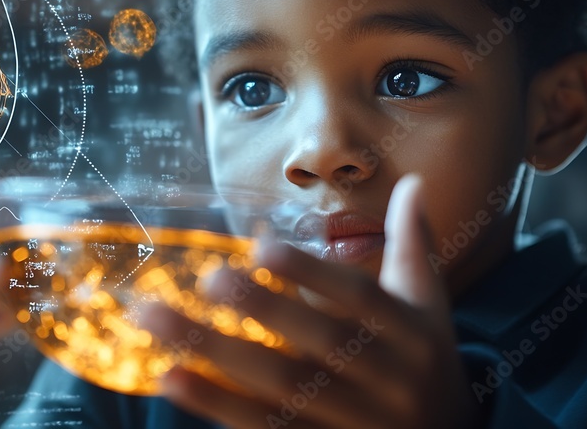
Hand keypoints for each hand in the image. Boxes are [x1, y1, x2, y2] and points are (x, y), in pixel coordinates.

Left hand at [140, 174, 480, 428]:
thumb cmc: (424, 364)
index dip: (312, 273)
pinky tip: (171, 376)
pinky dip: (216, 404)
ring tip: (156, 318)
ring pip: (279, 390)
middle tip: (208, 278)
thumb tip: (412, 181)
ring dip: (215, 354)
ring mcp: (354, 424)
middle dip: (261, 310)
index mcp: (413, 336)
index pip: (361, 300)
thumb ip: (414, 245)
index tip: (261, 246)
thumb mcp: (430, 308)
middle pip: (317, 345)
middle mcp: (387, 382)